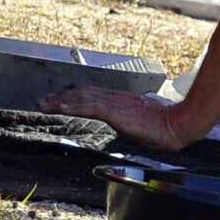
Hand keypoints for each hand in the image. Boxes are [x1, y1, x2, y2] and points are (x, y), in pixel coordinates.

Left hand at [37, 85, 206, 150]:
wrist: (178, 124)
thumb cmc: (166, 125)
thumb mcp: (144, 122)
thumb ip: (133, 119)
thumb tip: (133, 122)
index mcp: (120, 101)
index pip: (91, 96)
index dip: (72, 97)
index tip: (57, 101)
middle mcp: (115, 98)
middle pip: (82, 94)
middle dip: (60, 97)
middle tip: (41, 100)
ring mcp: (115, 103)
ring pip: (82, 98)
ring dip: (60, 101)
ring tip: (43, 104)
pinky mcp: (116, 110)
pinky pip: (90, 106)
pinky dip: (74, 105)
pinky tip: (61, 107)